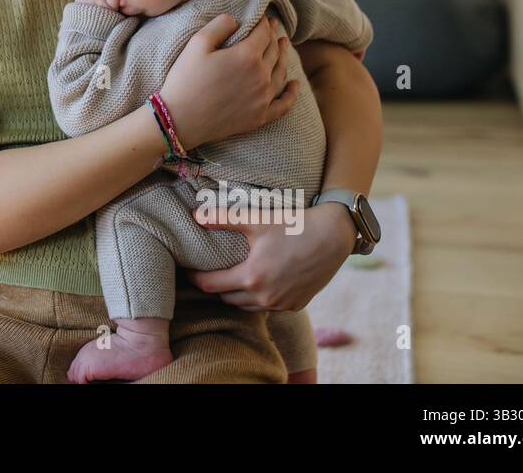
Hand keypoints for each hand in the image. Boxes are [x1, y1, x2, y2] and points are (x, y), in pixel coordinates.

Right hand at [159, 14, 296, 149]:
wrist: (180, 120)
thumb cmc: (186, 79)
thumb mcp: (197, 43)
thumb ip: (219, 25)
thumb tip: (236, 20)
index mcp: (248, 56)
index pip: (264, 33)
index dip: (265, 22)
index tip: (263, 16)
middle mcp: (262, 76)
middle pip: (274, 51)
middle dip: (274, 36)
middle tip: (273, 28)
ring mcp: (263, 98)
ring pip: (281, 72)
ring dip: (284, 56)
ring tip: (284, 46)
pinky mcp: (260, 117)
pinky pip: (283, 104)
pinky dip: (291, 93)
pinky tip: (294, 85)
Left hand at [186, 201, 357, 310]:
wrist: (334, 237)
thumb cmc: (294, 225)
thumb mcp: (256, 219)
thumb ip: (223, 218)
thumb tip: (194, 215)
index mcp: (252, 277)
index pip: (210, 285)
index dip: (196, 278)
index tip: (188, 270)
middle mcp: (265, 297)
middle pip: (226, 298)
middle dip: (215, 287)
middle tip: (208, 273)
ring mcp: (282, 304)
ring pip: (246, 306)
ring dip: (236, 295)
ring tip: (230, 278)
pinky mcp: (296, 305)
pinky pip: (268, 307)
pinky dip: (258, 298)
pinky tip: (257, 283)